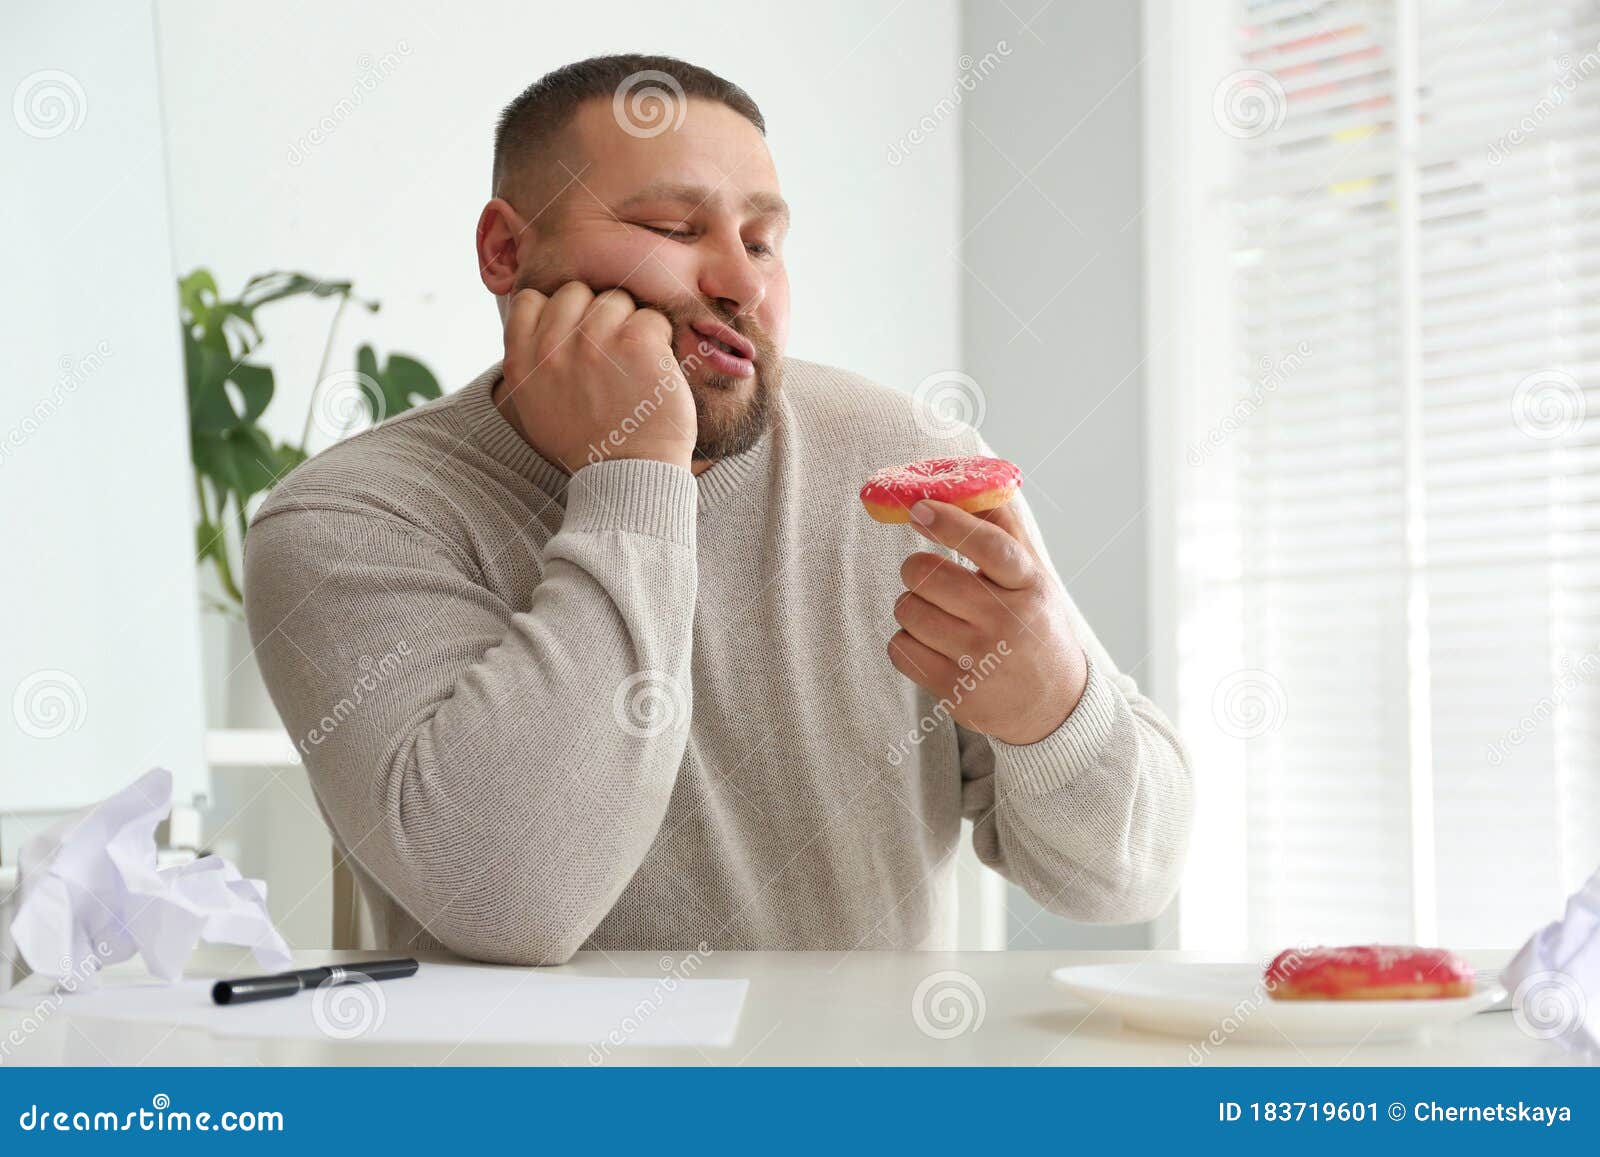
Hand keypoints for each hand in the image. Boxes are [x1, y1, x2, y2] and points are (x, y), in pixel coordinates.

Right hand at [499, 281, 696, 471]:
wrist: (630, 478)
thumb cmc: (589, 444)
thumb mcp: (537, 406)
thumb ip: (533, 361)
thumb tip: (543, 321)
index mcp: (522, 362)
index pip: (530, 300)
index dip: (557, 312)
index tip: (576, 338)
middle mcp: (552, 348)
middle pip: (576, 292)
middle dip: (596, 315)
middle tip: (611, 355)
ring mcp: (594, 342)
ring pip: (616, 300)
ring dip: (630, 326)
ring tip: (633, 368)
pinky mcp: (636, 343)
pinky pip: (651, 317)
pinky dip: (659, 339)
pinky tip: (654, 370)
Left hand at [888, 499, 1088, 745]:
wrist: (1054, 706)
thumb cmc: (1035, 626)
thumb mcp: (1034, 577)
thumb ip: (1004, 528)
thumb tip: (968, 482)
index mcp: (1029, 586)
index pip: (987, 544)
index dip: (948, 521)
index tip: (918, 507)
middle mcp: (1006, 622)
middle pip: (928, 576)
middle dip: (917, 570)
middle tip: (928, 576)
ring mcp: (978, 660)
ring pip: (908, 610)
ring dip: (912, 607)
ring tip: (938, 616)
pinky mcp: (954, 691)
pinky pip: (899, 648)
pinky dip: (907, 642)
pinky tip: (932, 645)